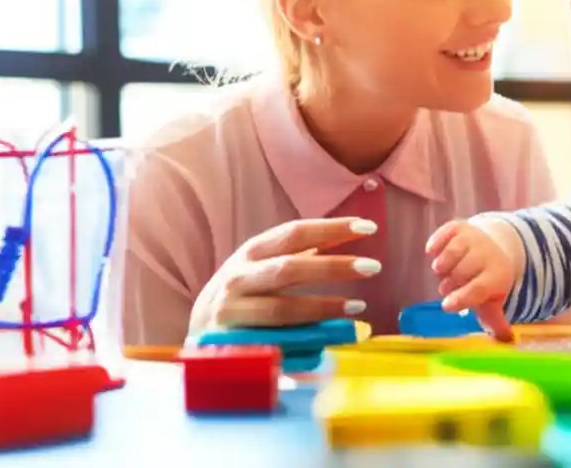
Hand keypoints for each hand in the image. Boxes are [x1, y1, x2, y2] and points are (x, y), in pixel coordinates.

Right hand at [189, 217, 382, 335]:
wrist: (197, 332)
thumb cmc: (242, 294)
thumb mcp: (262, 267)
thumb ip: (298, 254)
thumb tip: (343, 238)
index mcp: (251, 253)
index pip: (294, 233)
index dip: (330, 229)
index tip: (368, 228)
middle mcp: (238, 278)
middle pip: (289, 269)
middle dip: (332, 267)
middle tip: (373, 266)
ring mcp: (231, 313)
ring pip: (282, 309)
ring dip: (322, 307)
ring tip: (358, 307)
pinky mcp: (232, 344)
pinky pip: (274, 343)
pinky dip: (303, 342)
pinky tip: (328, 342)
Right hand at [425, 220, 516, 341]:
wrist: (493, 245)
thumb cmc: (486, 280)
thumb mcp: (492, 300)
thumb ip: (494, 321)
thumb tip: (506, 342)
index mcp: (498, 275)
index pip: (478, 289)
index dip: (461, 298)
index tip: (447, 306)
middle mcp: (487, 254)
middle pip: (460, 273)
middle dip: (449, 284)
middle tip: (448, 288)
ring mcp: (473, 238)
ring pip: (450, 254)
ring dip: (441, 267)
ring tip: (443, 272)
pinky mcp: (459, 226)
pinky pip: (443, 234)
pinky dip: (435, 244)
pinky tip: (433, 251)